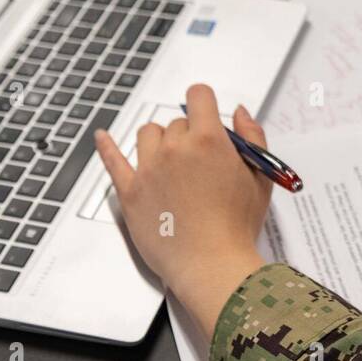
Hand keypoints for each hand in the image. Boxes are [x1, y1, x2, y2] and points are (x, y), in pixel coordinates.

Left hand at [94, 84, 270, 339]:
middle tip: (200, 163)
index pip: (198, 96)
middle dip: (188, 135)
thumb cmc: (238, 225)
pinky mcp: (129, 191)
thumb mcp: (259, 178)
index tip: (206, 113)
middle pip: (175, 123)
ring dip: (159, 141)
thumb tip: (237, 111)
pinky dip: (106, 146)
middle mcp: (174, 147)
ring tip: (171, 163)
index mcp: (208, 139)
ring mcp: (147, 168)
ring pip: (147, 134)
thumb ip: (253, 137)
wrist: (211, 264)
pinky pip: (112, 161)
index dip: (204, 102)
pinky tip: (102, 136)